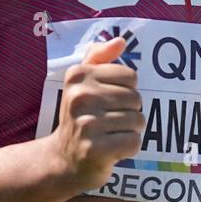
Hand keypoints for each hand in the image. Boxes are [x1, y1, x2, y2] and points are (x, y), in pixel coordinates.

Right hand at [49, 36, 145, 190]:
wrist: (62, 160)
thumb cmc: (80, 117)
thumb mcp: (82, 82)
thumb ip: (99, 57)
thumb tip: (121, 41)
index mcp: (78, 75)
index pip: (131, 76)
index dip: (126, 91)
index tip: (107, 102)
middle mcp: (79, 97)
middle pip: (136, 98)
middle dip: (130, 112)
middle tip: (109, 122)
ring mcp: (86, 124)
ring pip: (138, 120)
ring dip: (130, 131)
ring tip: (110, 135)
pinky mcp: (95, 149)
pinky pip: (134, 142)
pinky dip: (129, 148)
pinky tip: (112, 150)